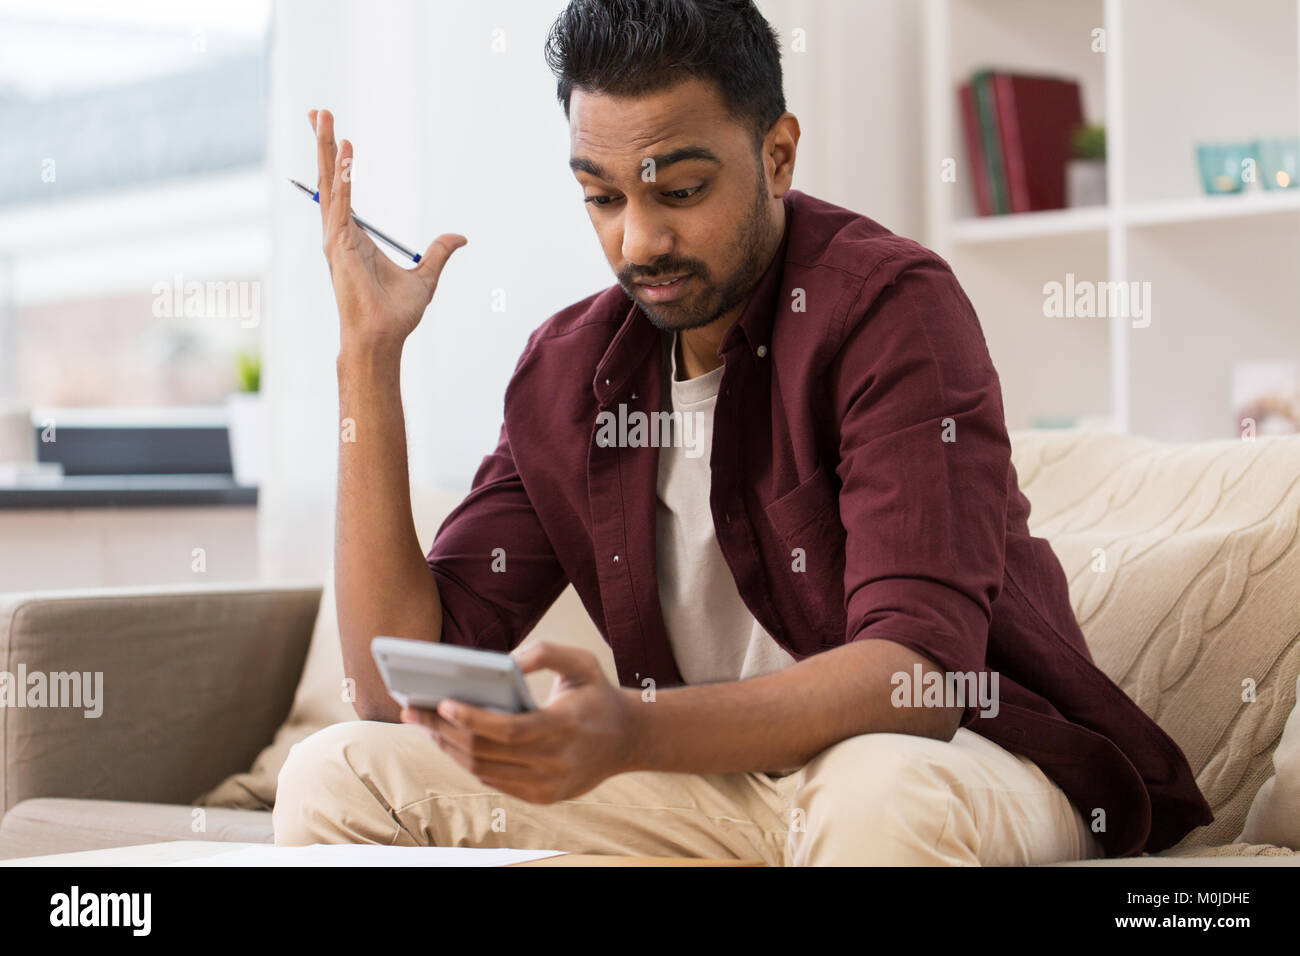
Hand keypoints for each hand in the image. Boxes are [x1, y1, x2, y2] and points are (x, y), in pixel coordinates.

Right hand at [309, 108, 465, 356]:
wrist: (383, 339)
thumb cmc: (396, 315)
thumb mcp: (426, 276)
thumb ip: (438, 253)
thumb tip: (460, 238)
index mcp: (354, 238)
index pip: (343, 190)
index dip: (340, 162)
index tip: (339, 135)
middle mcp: (339, 234)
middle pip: (330, 179)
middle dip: (324, 143)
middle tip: (318, 110)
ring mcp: (336, 239)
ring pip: (330, 184)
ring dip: (327, 148)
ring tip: (324, 116)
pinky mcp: (339, 246)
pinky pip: (342, 204)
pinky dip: (344, 177)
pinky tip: (346, 152)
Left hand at [400, 642, 637, 803]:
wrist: (630, 739)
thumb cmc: (598, 694)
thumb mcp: (583, 660)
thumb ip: (545, 652)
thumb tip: (504, 662)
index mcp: (567, 726)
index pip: (510, 730)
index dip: (473, 718)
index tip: (442, 702)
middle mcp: (558, 762)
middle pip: (487, 752)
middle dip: (444, 730)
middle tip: (414, 710)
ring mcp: (550, 786)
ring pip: (484, 770)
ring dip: (448, 747)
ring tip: (424, 724)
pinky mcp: (544, 798)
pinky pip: (494, 781)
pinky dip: (467, 761)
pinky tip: (449, 740)